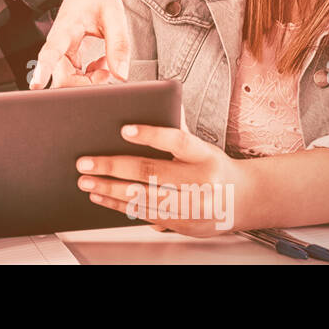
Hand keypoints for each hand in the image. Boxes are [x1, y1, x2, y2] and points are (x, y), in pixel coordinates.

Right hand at [30, 0, 130, 87]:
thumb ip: (119, 46)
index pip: (51, 52)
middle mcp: (58, 42)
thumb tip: (120, 75)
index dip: (43, 70)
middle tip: (105, 72)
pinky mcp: (66, 54)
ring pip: (66, 79)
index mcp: (66, 28)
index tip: (36, 84)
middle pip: (60, 76)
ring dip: (88, 81)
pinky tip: (100, 64)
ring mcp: (61, 50)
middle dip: (84, 83)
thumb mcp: (115, 16)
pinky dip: (89, 76)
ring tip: (104, 66)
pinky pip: (73, 75)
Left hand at [74, 124, 251, 236]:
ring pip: (144, 197)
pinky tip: (101, 196)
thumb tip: (149, 103)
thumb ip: (176, 130)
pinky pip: (145, 214)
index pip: (178, 141)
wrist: (244, 200)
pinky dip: (119, 205)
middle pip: (152, 173)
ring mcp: (193, 207)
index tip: (124, 129)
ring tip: (86, 181)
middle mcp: (202, 182)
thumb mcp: (202, 146)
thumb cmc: (213, 166)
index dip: (151, 134)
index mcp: (206, 156)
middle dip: (113, 167)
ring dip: (109, 189)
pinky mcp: (184, 225)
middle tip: (85, 162)